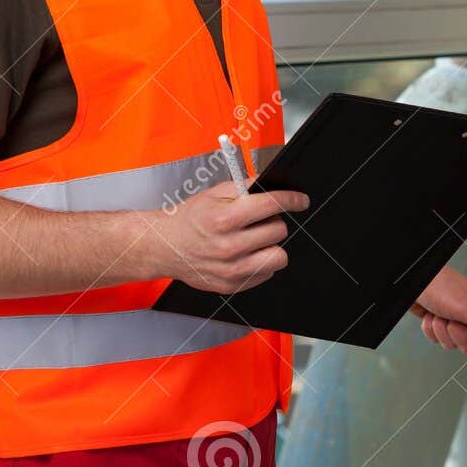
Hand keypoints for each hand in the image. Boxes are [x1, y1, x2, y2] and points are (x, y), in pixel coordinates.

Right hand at [147, 182, 308, 294]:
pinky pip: (266, 274)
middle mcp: (229, 246)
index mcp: (225, 218)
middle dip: (273, 222)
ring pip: (278, 256)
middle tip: (259, 222)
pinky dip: (261, 263)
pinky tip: (246, 254)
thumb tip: (271, 181)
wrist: (165, 246)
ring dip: (271, 245)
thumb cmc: (190, 218)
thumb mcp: (214, 193)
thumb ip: (245, 186)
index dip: (292, 200)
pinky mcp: (231, 285)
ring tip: (256, 240)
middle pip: (279, 231)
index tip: (301, 201)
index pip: (272, 204)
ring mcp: (230, 269)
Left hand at [410, 266, 466, 356]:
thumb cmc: (440, 285)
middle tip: (453, 321)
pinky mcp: (445, 323)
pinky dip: (432, 330)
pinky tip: (433, 316)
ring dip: (442, 331)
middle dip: (458, 335)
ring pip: (455, 344)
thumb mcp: (466, 308)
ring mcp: (460, 320)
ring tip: (441, 315)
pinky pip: (440, 339)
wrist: (416, 281)